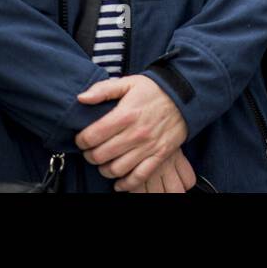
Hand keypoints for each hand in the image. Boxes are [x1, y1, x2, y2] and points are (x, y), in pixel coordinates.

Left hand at [75, 74, 187, 189]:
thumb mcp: (128, 83)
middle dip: (89, 155)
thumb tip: (81, 98)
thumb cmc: (154, 89)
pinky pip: (139, 177)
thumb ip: (103, 89)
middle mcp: (135, 133)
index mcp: (125, 115)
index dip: (81, 140)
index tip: (82, 138)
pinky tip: (118, 182)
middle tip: (91, 151)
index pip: (92, 136)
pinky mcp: (160, 155)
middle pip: (100, 155)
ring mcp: (148, 147)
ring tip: (104, 162)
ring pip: (116, 169)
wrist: (185, 96)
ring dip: (104, 170)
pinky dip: (125, 184)